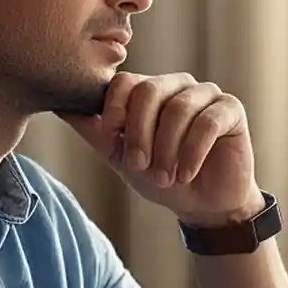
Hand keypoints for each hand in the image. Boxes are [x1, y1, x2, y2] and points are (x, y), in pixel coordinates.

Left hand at [57, 72, 262, 226]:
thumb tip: (56, 104)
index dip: (115, 111)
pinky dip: (193, 151)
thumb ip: (93, 129)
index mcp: (149, 91)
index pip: (125, 82)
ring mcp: (206, 94)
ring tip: (166, 177)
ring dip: (167, 148)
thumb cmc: (162, 178)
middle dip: (140, 133)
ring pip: (179, 108)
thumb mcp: (120, 156)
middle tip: (140, 167)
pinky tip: (186, 173)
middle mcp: (177, 85)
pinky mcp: (231, 109)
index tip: (112, 141)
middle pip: (150, 90)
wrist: (203, 205)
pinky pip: (208, 121)